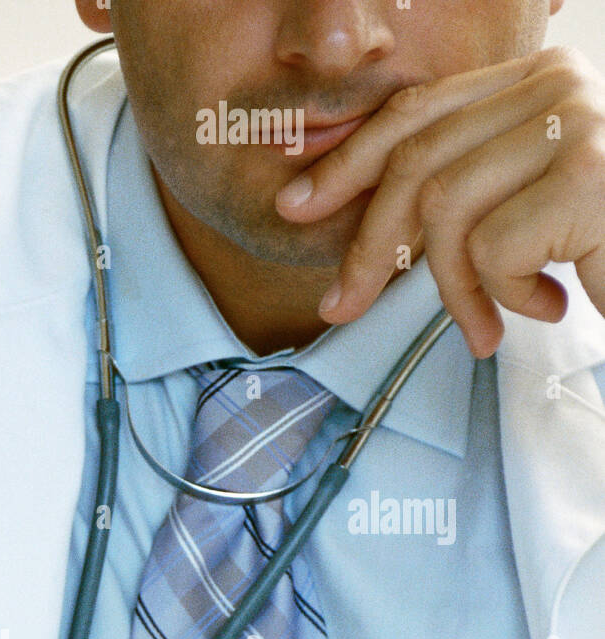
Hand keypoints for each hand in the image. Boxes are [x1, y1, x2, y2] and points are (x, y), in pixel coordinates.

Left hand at [275, 47, 604, 357]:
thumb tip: (366, 228)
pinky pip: (494, 250)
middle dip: (368, 246)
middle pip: (418, 165)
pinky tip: (553, 304)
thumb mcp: (529, 206)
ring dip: (453, 290)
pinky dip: (508, 297)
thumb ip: (468, 190)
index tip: (296, 206)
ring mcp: (579, 122)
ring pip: (446, 214)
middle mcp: (558, 84)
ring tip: (486, 326)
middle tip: (343, 307)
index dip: (349, 163)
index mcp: (537, 80)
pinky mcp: (591, 175)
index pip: (419, 113)